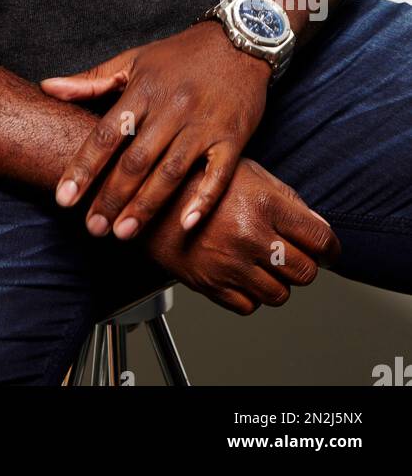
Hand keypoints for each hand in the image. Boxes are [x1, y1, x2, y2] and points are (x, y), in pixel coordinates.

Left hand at [40, 22, 270, 238]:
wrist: (238, 41)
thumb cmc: (180, 55)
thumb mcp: (133, 60)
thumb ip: (91, 80)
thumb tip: (47, 87)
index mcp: (143, 90)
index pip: (106, 134)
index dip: (83, 167)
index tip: (64, 197)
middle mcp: (172, 108)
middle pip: (136, 160)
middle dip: (111, 196)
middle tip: (93, 228)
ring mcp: (203, 125)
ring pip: (171, 171)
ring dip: (146, 205)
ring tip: (123, 232)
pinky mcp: (232, 138)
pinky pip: (218, 174)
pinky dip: (203, 199)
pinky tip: (185, 223)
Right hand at [136, 155, 340, 313]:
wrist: (149, 196)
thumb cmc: (199, 178)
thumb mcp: (248, 173)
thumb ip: (287, 200)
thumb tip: (320, 228)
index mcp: (265, 205)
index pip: (321, 241)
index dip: (330, 250)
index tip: (327, 253)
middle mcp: (251, 236)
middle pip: (305, 272)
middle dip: (303, 265)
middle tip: (291, 256)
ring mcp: (231, 263)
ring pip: (280, 294)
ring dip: (277, 282)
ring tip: (262, 264)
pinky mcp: (211, 284)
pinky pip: (249, 306)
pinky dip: (250, 295)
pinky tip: (240, 273)